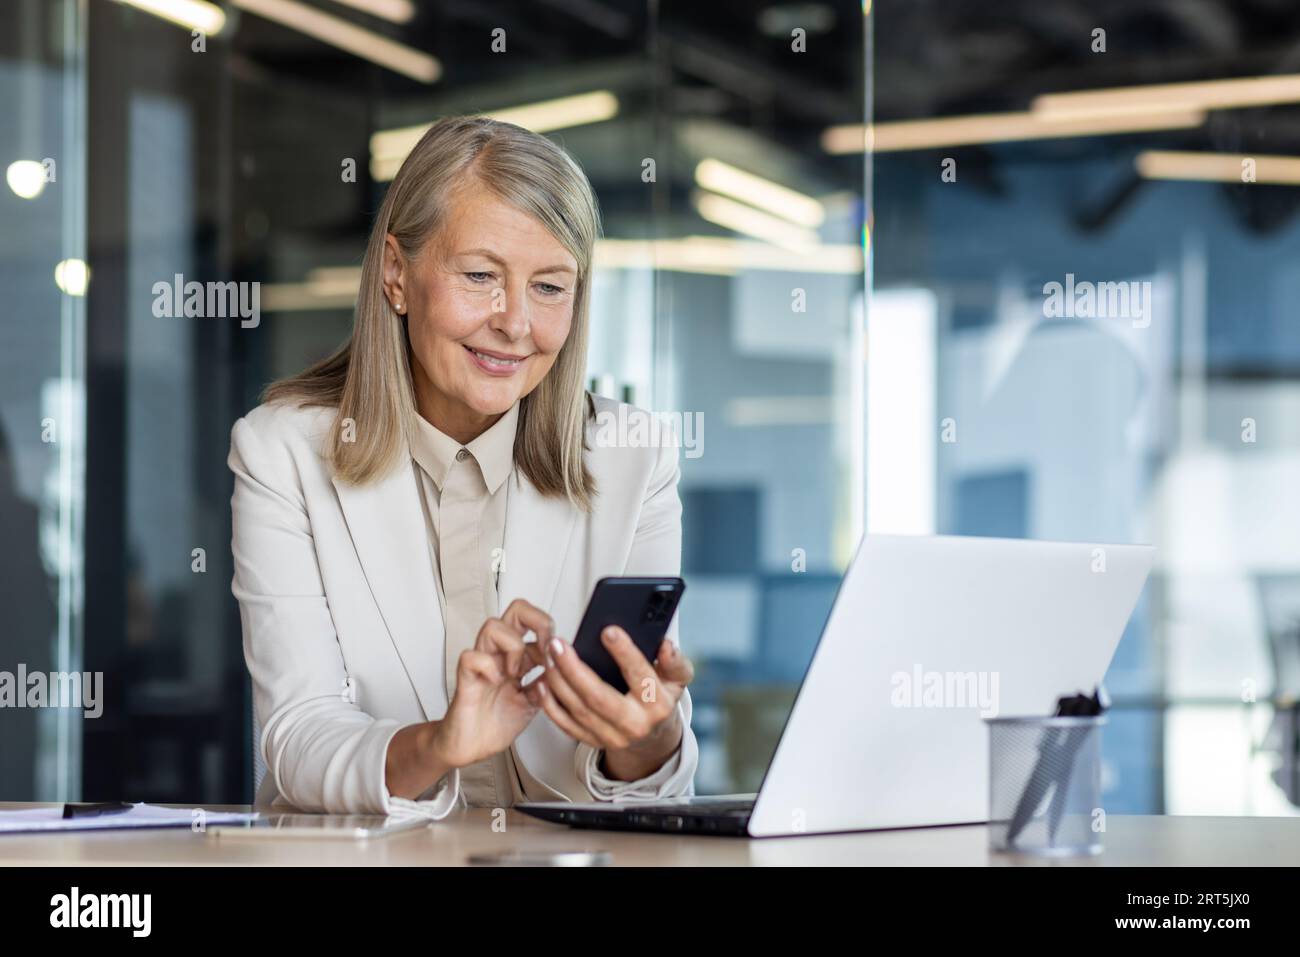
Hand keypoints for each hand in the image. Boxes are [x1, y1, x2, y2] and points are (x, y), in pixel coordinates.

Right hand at [432, 599, 552, 768]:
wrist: (471, 747)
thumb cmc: (496, 723)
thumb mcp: (534, 701)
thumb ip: (548, 682)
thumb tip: (567, 667)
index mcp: (516, 657)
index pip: (536, 623)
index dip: (552, 636)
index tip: (559, 657)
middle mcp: (499, 654)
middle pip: (516, 610)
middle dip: (537, 621)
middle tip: (544, 647)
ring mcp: (482, 664)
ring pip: (492, 626)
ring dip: (512, 646)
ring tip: (515, 672)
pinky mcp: (465, 679)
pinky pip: (470, 657)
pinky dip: (486, 666)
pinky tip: (495, 682)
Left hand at [535, 627, 693, 780]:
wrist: (652, 737)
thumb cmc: (660, 698)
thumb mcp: (676, 679)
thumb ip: (675, 661)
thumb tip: (665, 646)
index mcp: (657, 704)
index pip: (640, 676)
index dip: (625, 653)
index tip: (608, 630)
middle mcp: (634, 724)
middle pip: (598, 697)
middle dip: (574, 669)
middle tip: (558, 643)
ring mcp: (611, 736)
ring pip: (578, 709)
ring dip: (558, 681)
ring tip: (548, 655)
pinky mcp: (593, 741)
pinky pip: (566, 724)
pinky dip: (550, 703)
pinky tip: (542, 681)